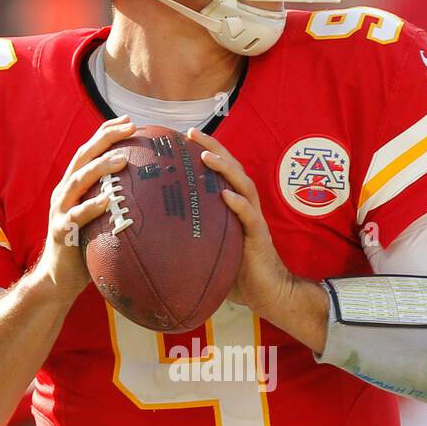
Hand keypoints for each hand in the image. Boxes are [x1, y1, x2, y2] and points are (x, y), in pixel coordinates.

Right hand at [37, 116, 134, 303]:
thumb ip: (116, 202)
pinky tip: (109, 200)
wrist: (59, 278)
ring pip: (79, 180)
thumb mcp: (100, 219)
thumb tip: (154, 194)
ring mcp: (60, 209)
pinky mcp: (61, 230)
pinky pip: (77, 216)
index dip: (106, 133)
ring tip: (122, 159)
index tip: (129, 120)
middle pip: (84, 156)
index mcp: (74, 185)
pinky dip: (92, 206)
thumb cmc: (86, 247)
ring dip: (100, 167)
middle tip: (130, 127)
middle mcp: (64, 191)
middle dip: (106, 138)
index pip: (89, 151)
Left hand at [188, 128, 293, 322]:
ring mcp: (254, 220)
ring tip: (206, 156)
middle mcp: (246, 207)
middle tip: (191, 133)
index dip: (206, 152)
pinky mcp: (258, 237)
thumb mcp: (211, 250)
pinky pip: (249, 216)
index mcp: (235, 207)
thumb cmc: (239, 274)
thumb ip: (193, 238)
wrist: (269, 293)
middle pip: (232, 169)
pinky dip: (238, 204)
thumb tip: (157, 239)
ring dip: (225, 169)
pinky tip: (225, 194)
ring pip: (243, 186)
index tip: (184, 138)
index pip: (221, 173)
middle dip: (213, 148)